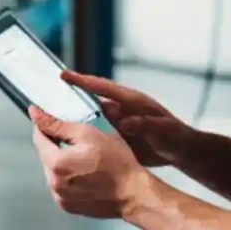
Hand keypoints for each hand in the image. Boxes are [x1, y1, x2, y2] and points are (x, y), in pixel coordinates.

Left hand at [29, 106, 152, 219]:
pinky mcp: (68, 206)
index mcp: (56, 164)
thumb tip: (36, 115)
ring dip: (62, 162)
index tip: (53, 121)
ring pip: (53, 171)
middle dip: (56, 145)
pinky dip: (68, 177)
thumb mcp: (88, 134)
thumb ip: (58, 125)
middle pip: (45, 155)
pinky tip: (85, 173)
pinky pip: (61, 186)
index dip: (45, 126)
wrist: (133, 192)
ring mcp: (60, 197)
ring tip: (84, 159)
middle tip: (79, 142)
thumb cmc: (117, 163)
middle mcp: (54, 183)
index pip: (38, 138)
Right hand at [61, 70, 193, 167]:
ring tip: (52, 122)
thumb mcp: (163, 131)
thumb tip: (126, 123)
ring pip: (91, 118)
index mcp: (131, 101)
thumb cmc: (176, 137)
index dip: (83, 81)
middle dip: (70, 99)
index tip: (64, 76)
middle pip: (91, 101)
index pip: (103, 87)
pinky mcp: (117, 136)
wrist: (182, 153)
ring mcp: (118, 122)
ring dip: (75, 120)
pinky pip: (96, 133)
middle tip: (48, 99)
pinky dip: (83, 135)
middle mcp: (121, 109)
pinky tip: (70, 142)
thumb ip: (145, 126)